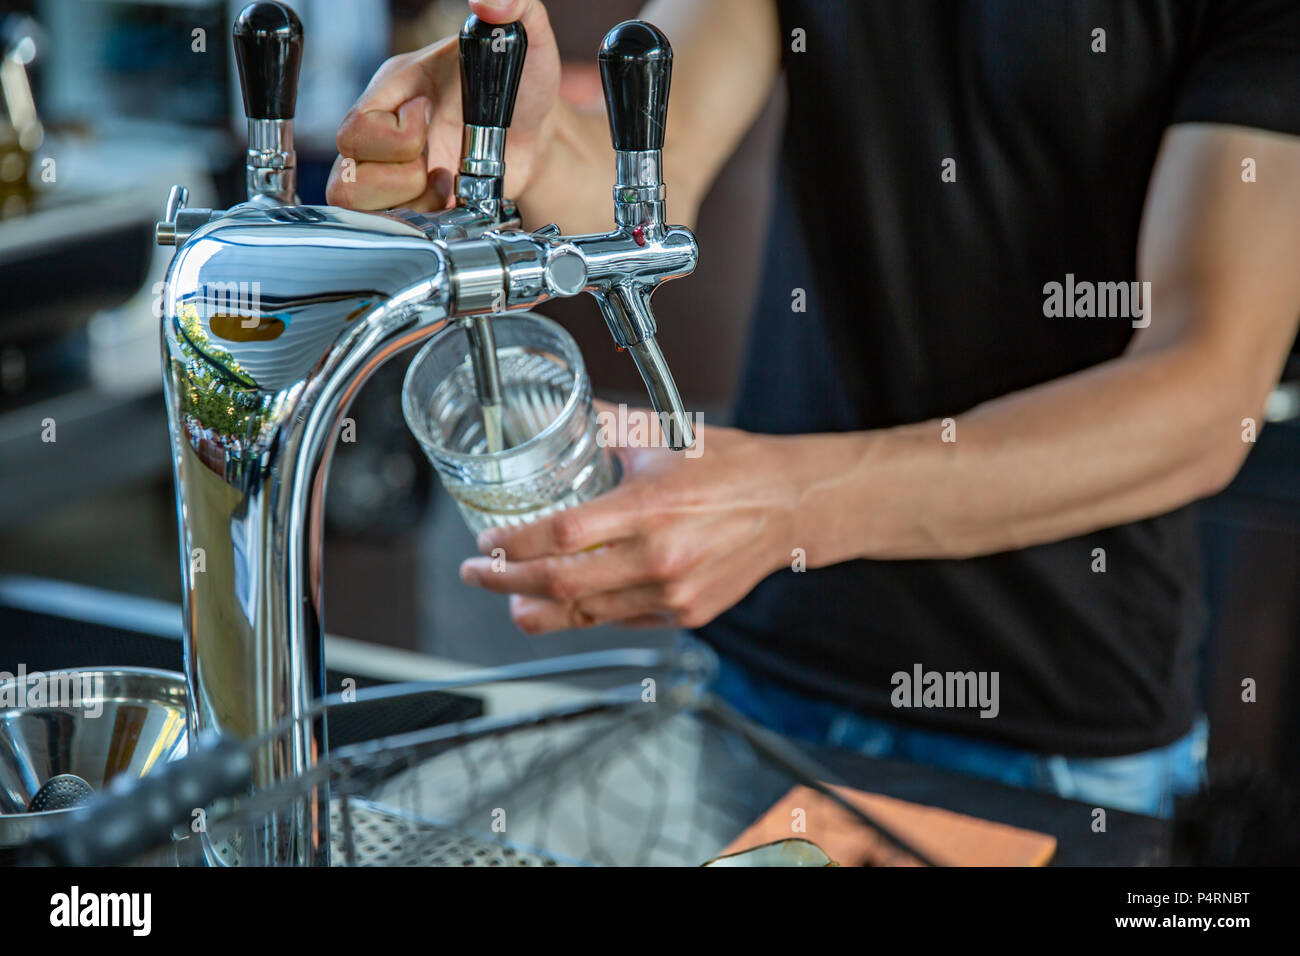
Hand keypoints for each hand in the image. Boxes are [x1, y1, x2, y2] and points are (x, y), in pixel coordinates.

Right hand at [325, 0, 560, 212]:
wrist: (539, 131)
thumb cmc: (522, 82)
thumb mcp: (525, 38)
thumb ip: (513, 6)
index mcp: (394, 89)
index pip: (355, 127)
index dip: (398, 135)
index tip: (433, 116)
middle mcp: (384, 133)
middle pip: (345, 175)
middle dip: (402, 177)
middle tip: (441, 163)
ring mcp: (396, 171)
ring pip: (358, 206)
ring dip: (409, 205)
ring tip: (446, 186)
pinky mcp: (414, 203)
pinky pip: (394, 226)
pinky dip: (424, 223)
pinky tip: (452, 202)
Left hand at [458, 413, 801, 631]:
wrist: (790, 506)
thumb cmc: (733, 469)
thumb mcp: (667, 436)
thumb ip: (609, 427)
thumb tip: (564, 417)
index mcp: (651, 508)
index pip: (564, 535)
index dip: (515, 543)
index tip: (486, 541)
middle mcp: (659, 558)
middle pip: (561, 584)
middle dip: (506, 583)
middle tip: (477, 574)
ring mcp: (673, 594)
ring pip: (586, 615)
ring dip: (538, 609)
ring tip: (512, 597)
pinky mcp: (685, 615)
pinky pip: (620, 621)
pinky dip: (586, 613)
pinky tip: (567, 601)